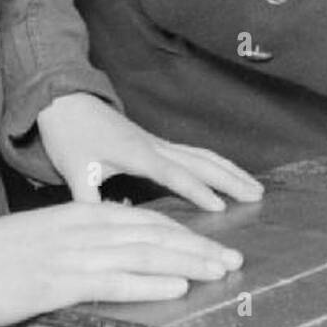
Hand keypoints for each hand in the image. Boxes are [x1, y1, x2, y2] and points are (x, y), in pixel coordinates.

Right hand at [0, 203, 243, 326]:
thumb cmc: (3, 253)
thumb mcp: (54, 233)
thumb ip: (88, 235)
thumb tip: (119, 242)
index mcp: (88, 216)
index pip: (149, 222)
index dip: (187, 233)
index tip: (216, 244)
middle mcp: (90, 230)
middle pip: (157, 236)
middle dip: (200, 247)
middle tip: (236, 258)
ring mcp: (78, 255)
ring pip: (146, 256)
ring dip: (189, 263)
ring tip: (221, 270)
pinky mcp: (61, 282)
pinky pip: (115, 282)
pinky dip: (150, 284)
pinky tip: (177, 287)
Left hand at [36, 93, 263, 210]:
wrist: (68, 102)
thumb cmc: (70, 136)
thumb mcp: (74, 170)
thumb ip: (90, 200)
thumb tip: (109, 223)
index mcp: (139, 154)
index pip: (176, 175)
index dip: (198, 191)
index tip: (221, 208)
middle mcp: (156, 146)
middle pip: (202, 162)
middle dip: (231, 179)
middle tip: (258, 195)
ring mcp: (159, 142)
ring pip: (204, 155)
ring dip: (231, 170)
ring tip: (255, 186)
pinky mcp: (157, 143)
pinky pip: (195, 153)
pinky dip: (217, 163)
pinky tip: (227, 172)